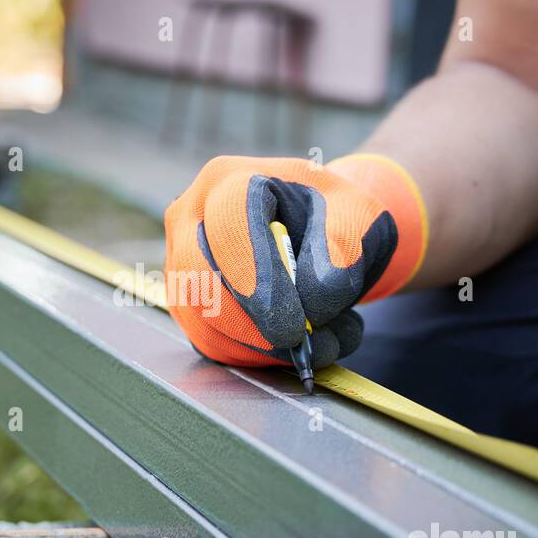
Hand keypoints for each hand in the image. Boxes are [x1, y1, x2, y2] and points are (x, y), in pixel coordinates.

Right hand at [163, 154, 426, 368]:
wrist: (318, 229)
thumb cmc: (334, 216)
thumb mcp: (357, 217)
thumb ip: (344, 250)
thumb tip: (313, 303)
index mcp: (229, 180)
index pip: (230, 228)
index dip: (260, 282)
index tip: (296, 328)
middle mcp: (189, 216)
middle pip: (198, 279)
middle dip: (251, 326)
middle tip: (300, 346)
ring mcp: (180, 260)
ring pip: (200, 320)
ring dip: (260, 349)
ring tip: (323, 344)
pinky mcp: (187, 301)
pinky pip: (207, 341)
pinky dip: (254, 357)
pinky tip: (296, 349)